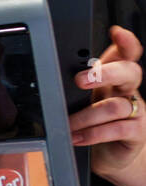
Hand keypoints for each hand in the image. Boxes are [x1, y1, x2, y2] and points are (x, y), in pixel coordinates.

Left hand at [71, 25, 145, 180]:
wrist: (108, 153)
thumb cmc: (94, 122)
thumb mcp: (81, 100)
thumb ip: (74, 86)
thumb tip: (48, 75)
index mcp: (114, 77)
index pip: (126, 54)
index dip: (125, 42)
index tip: (116, 31)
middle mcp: (128, 91)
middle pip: (129, 73)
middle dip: (105, 73)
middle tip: (80, 80)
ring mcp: (136, 111)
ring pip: (114, 106)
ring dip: (86, 116)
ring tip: (68, 124)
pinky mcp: (137, 132)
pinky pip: (118, 129)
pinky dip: (94, 133)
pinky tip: (78, 137)